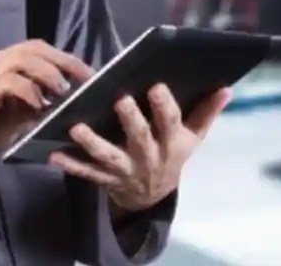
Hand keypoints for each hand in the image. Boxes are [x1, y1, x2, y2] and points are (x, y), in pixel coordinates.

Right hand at [0, 39, 94, 183]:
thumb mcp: (17, 119)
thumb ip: (36, 106)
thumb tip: (65, 104)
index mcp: (2, 64)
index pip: (39, 50)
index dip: (65, 59)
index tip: (89, 74)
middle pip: (35, 47)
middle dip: (64, 60)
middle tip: (86, 77)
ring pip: (24, 58)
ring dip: (49, 73)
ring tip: (65, 90)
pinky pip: (11, 81)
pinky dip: (30, 91)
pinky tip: (40, 106)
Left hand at [49, 84, 232, 212]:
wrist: (152, 194)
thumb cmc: (172, 151)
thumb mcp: (193, 137)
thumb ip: (207, 112)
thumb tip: (225, 88)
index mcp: (172, 144)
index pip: (171, 123)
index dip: (164, 107)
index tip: (156, 86)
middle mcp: (149, 158)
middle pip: (140, 138)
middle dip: (131, 120)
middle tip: (120, 99)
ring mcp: (125, 170)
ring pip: (108, 157)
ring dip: (92, 143)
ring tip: (77, 126)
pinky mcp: (105, 179)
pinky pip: (86, 173)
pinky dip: (70, 164)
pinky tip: (54, 152)